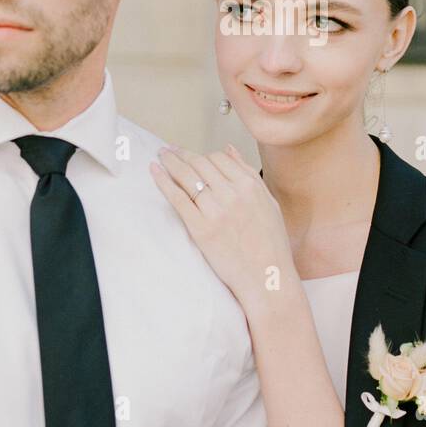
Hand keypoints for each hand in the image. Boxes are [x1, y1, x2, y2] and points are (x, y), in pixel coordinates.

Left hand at [149, 143, 295, 306]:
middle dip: (181, 154)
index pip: (219, 158)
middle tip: (168, 150)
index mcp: (250, 185)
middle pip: (200, 164)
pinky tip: (154, 171)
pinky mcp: (200, 228)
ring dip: (170, 162)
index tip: (190, 156)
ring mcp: (215, 210)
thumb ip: (248, 173)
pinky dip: (163, 181)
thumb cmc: (271, 243)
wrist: (267, 277)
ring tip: (161, 155)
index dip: (201, 155)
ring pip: (187, 176)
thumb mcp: (268, 201)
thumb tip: (229, 149)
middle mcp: (232, 194)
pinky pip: (178, 197)